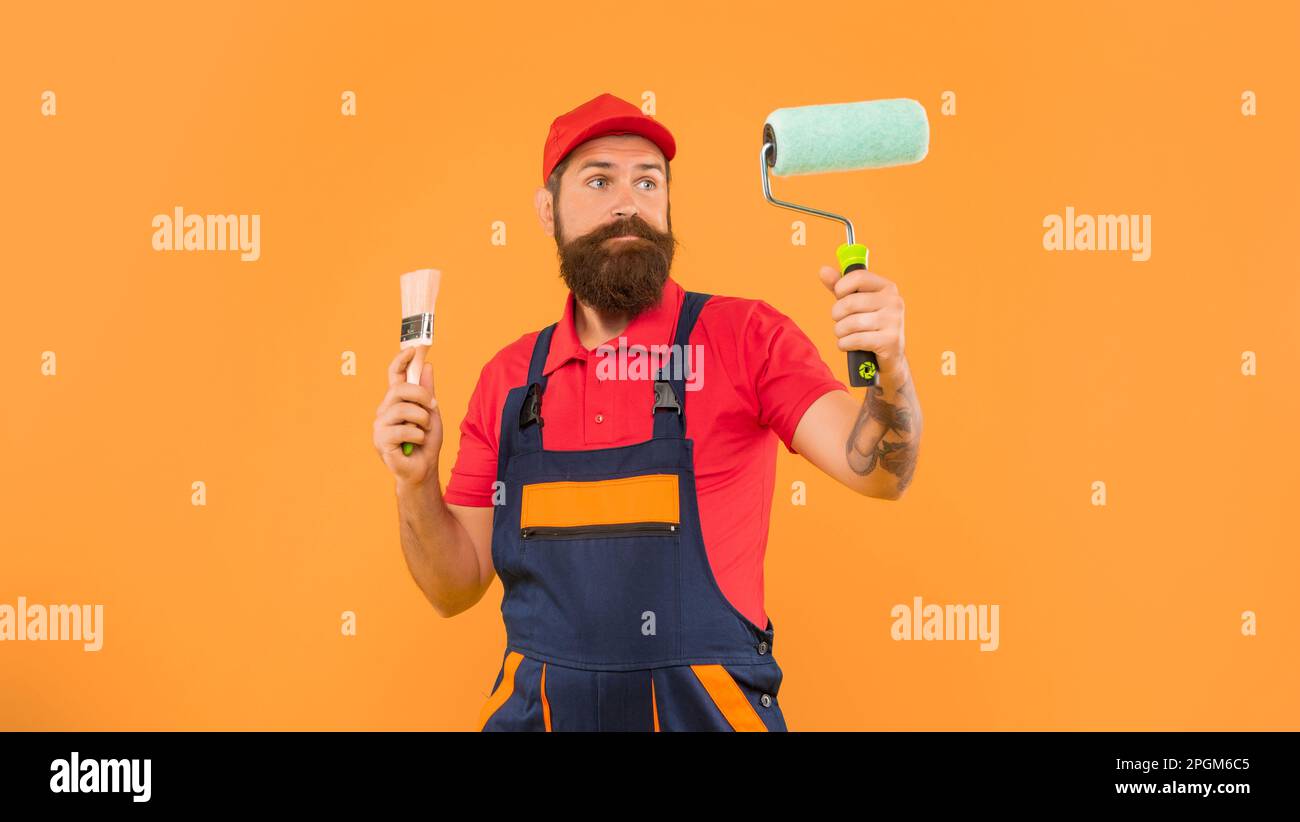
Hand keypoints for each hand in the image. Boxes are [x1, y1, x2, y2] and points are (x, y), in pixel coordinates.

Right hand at [373, 346, 441, 485]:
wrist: (423, 470)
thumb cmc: (426, 443)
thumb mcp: (432, 413)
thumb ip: (428, 391)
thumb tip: (427, 366)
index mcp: (396, 401)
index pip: (394, 375)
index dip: (401, 360)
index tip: (413, 349)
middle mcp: (385, 410)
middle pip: (400, 389)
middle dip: (422, 396)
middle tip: (433, 406)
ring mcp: (380, 425)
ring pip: (404, 409)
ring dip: (422, 420)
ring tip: (423, 431)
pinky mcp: (381, 440)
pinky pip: (404, 430)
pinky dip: (418, 436)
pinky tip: (416, 444)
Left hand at [818, 264, 906, 375]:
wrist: (890, 356)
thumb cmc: (869, 325)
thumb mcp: (855, 303)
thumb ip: (839, 286)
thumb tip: (823, 270)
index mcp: (887, 287)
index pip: (858, 277)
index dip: (841, 288)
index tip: (839, 297)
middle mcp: (894, 301)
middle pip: (850, 302)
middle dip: (837, 314)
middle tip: (839, 321)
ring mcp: (894, 321)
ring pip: (851, 323)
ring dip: (839, 331)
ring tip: (843, 334)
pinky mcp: (890, 341)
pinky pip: (855, 339)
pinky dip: (844, 344)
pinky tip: (847, 345)